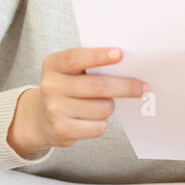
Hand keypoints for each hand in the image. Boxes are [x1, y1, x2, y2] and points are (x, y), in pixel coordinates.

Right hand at [8, 47, 148, 155]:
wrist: (40, 118)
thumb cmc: (67, 88)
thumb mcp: (71, 71)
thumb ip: (92, 66)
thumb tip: (129, 67)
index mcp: (53, 65)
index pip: (75, 58)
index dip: (99, 56)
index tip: (120, 54)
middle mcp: (51, 86)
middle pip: (98, 86)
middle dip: (126, 87)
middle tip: (144, 87)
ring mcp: (54, 110)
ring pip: (102, 108)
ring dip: (110, 106)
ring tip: (100, 104)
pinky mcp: (62, 130)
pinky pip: (98, 126)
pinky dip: (101, 123)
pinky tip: (90, 119)